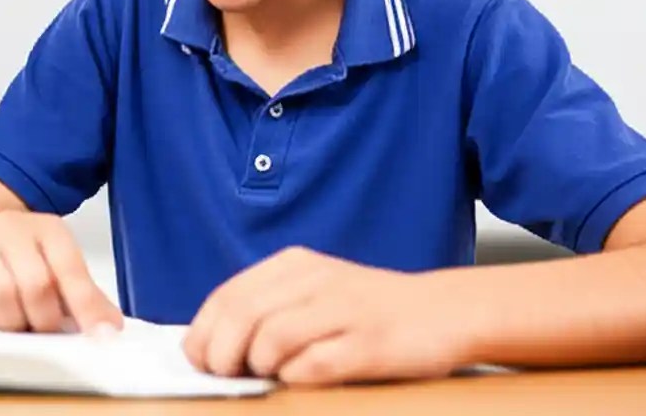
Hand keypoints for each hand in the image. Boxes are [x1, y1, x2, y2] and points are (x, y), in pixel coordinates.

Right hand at [0, 211, 122, 333]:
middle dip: (41, 321)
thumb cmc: (8, 251)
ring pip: (1, 297)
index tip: (99, 337)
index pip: (70, 269)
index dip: (86, 307)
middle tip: (37, 329)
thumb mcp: (49, 260)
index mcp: (46, 229)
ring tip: (8, 323)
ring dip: (8, 323)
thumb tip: (110, 329)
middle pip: (36, 287)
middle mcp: (11, 228)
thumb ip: (80, 294)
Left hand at [183, 247, 470, 385]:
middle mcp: (316, 280)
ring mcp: (344, 310)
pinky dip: (296, 378)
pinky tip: (299, 379)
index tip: (200, 360)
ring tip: (269, 375)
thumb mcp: (312, 291)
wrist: (445, 311)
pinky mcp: (370, 343)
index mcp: (294, 265)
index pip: (226, 297)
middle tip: (225, 375)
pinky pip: (315, 365)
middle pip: (242, 317)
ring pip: (272, 339)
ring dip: (259, 367)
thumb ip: (267, 308)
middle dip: (221, 354)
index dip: (203, 334)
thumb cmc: (367, 310)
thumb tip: (210, 346)